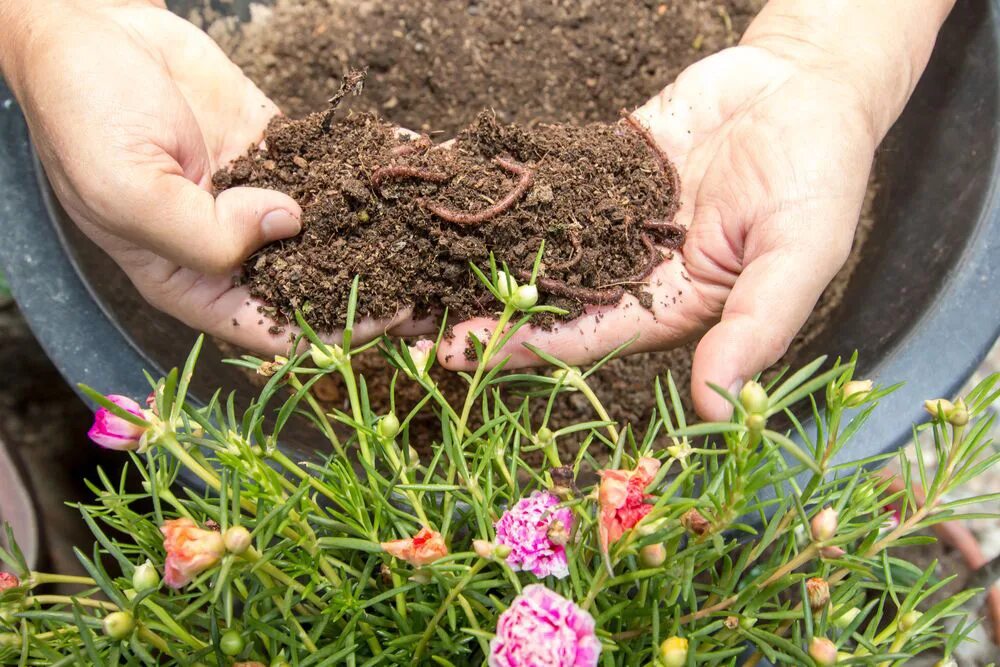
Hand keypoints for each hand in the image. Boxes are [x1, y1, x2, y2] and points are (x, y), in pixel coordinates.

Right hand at [1, 0, 426, 352]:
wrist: (87, 28)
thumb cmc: (83, 112)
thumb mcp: (126, 188)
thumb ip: (203, 231)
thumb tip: (289, 225)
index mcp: (192, 280)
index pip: (275, 329)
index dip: (337, 331)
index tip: (396, 317)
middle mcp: (233, 247)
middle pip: (318, 285)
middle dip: (381, 284)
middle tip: (445, 278)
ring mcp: (260, 197)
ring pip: (335, 224)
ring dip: (389, 224)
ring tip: (452, 221)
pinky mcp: (279, 149)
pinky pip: (336, 162)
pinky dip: (375, 161)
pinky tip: (425, 158)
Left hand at [439, 45, 883, 418]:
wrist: (807, 86)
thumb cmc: (819, 175)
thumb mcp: (798, 256)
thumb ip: (756, 327)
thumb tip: (720, 410)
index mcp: (670, 306)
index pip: (581, 339)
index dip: (518, 348)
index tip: (451, 355)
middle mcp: (629, 272)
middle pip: (540, 298)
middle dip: (471, 308)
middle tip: (393, 317)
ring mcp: (610, 220)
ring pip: (529, 242)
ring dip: (468, 253)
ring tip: (396, 258)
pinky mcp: (601, 170)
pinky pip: (542, 182)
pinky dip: (495, 185)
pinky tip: (439, 187)